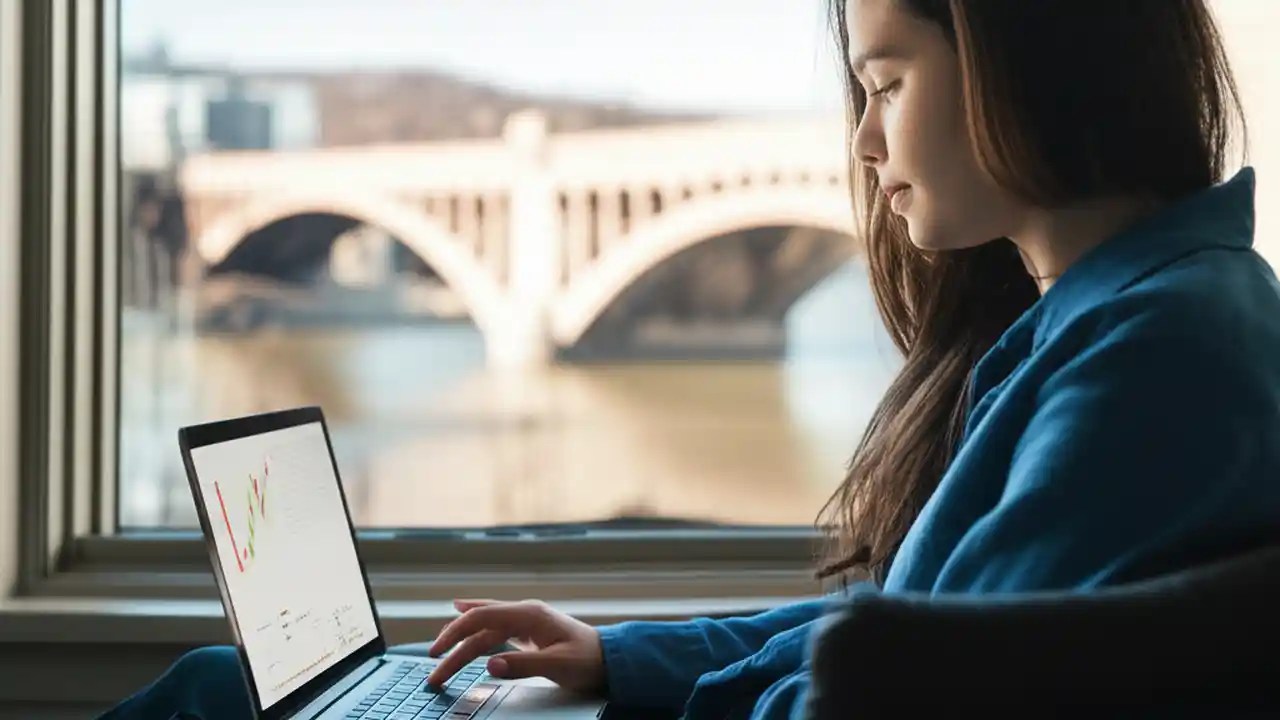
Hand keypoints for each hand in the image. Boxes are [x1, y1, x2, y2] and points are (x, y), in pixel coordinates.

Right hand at [425, 599, 604, 691]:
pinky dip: (475, 633)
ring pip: (484, 630)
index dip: (455, 633)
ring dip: (461, 644)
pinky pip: (494, 630)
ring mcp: (525, 622)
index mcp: (529, 615)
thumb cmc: (588, 660)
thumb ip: (522, 665)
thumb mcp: (557, 665)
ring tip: (440, 658)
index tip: (436, 651)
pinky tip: (462, 622)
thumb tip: (488, 664)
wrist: (610, 659)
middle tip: (431, 662)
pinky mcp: (527, 633)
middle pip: (478, 623)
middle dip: (452, 642)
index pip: (482, 618)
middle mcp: (524, 614)